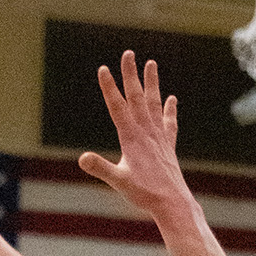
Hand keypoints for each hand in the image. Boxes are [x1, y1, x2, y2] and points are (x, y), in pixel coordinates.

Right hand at [80, 53, 183, 221]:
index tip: (103, 68)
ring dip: (151, 83)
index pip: (118, 107)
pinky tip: (171, 98)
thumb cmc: (144, 193)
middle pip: (137, 97)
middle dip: (131, 75)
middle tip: (128, 53)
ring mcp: (159, 137)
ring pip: (154, 104)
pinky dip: (169, 109)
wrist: (173, 202)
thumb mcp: (118, 181)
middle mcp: (146, 132)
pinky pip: (169, 122)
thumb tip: (81, 158)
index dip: (110, 87)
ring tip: (151, 64)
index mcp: (131, 137)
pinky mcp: (168, 145)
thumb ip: (100, 168)